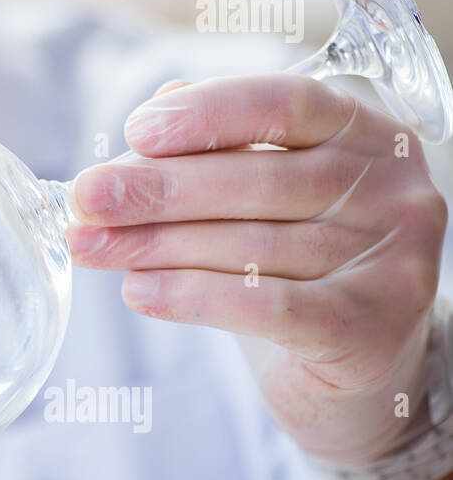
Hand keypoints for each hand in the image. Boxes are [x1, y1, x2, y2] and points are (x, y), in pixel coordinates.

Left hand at [65, 73, 451, 479]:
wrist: (352, 375)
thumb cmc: (293, 268)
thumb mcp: (258, 199)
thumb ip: (211, 154)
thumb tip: (141, 132)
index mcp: (366, 134)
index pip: (285, 104)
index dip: (206, 114)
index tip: (134, 131)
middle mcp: (394, 189)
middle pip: (257, 178)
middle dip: (156, 189)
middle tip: (84, 199)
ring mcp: (394, 260)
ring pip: (251, 244)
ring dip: (156, 245)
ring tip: (90, 248)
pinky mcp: (371, 327)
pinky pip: (266, 306)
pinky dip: (192, 295)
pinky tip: (138, 292)